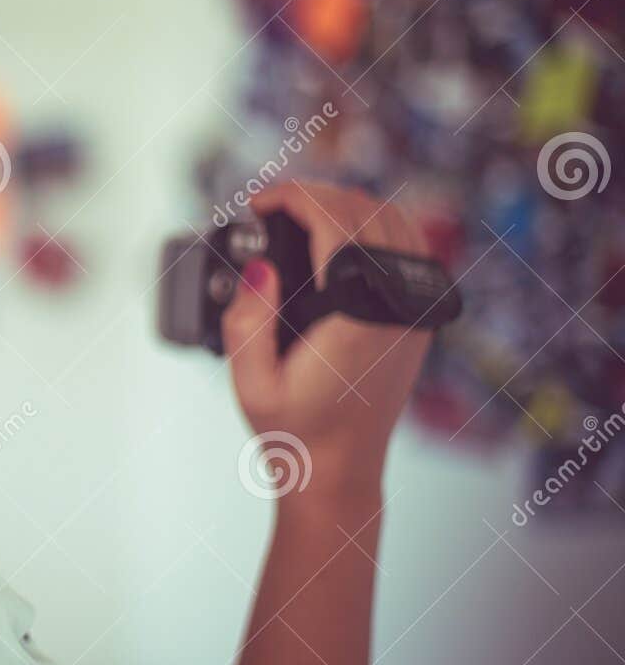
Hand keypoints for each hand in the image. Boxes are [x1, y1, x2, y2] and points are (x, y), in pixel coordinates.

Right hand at [221, 180, 431, 495]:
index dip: (294, 197)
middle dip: (313, 194)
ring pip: (392, 219)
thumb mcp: (249, 383)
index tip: (258, 202)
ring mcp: (414, 309)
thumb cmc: (292, 431)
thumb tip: (260, 264)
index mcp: (357, 319)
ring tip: (298, 214)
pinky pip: (408, 244)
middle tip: (270, 206)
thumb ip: (247, 322)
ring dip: (344, 203)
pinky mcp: (418, 315)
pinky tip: (338, 233)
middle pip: (364, 211)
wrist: (340, 470)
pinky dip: (374, 223)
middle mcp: (395, 307)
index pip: (336, 224)